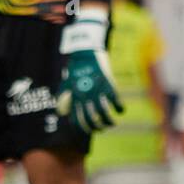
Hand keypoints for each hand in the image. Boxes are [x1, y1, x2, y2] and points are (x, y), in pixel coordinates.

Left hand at [57, 7, 123, 132]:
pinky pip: (114, 99)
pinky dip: (119, 107)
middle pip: (91, 118)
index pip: (77, 119)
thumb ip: (63, 98)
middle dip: (97, 126)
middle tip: (102, 128)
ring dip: (108, 121)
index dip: (83, 128)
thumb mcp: (66, 83)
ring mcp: (96, 90)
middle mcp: (85, 96)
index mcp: (74, 97)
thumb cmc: (76, 68)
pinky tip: (121, 110)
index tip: (88, 131)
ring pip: (103, 112)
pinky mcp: (107, 83)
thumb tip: (62, 113)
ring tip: (112, 123)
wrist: (86, 51)